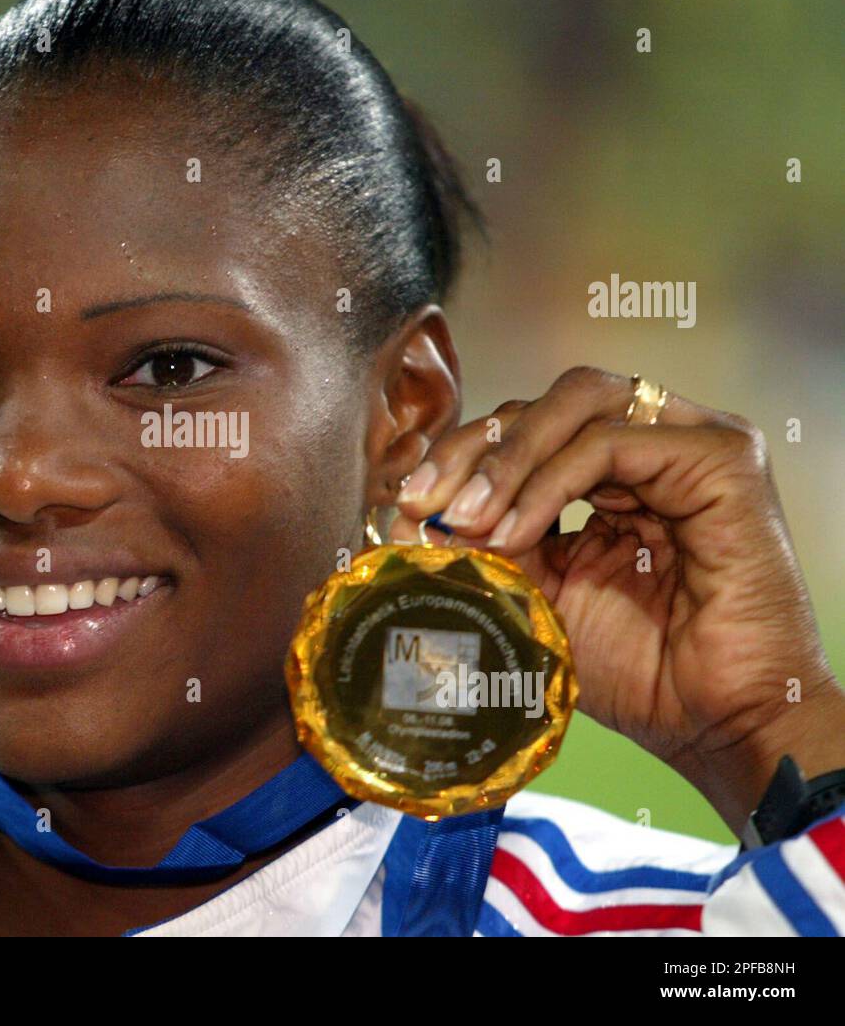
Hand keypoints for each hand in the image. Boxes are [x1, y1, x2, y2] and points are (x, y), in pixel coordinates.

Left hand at [393, 366, 844, 834]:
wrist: (716, 724)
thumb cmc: (636, 671)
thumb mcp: (535, 596)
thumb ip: (482, 546)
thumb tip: (405, 516)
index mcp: (612, 475)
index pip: (525, 430)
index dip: (460, 457)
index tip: (405, 504)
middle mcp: (653, 444)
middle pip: (544, 403)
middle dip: (472, 448)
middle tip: (422, 501)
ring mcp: (691, 442)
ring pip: (577, 404)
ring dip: (505, 459)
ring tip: (466, 519)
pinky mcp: (723, 458)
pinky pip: (611, 443)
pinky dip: (548, 482)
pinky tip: (513, 530)